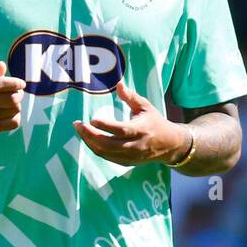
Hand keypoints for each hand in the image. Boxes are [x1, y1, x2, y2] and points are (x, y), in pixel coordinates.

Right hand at [0, 60, 25, 133]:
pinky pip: (14, 123)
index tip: (21, 84)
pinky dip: (16, 116)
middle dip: (19, 94)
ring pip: (14, 110)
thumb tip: (2, 66)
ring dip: (17, 104)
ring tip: (11, 101)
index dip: (14, 84)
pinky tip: (10, 112)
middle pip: (11, 99)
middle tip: (18, 92)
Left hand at [73, 79, 188, 166]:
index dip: (106, 126)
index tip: (92, 119)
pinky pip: (107, 157)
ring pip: (105, 153)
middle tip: (78, 124)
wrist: (169, 145)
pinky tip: (88, 139)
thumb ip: (131, 97)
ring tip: (80, 130)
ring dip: (90, 142)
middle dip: (90, 135)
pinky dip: (96, 149)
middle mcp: (135, 146)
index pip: (121, 130)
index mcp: (141, 130)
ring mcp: (130, 156)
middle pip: (109, 144)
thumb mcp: (146, 106)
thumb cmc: (155, 121)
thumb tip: (118, 83)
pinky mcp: (126, 162)